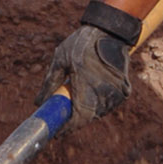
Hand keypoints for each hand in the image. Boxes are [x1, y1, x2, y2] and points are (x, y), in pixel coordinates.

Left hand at [38, 3, 140, 125]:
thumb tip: (38, 103)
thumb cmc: (82, 43)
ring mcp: (116, 92)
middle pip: (88, 117)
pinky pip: (109, 105)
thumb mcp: (60, 59)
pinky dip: (99, 106)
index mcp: (86, 85)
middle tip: (63, 120)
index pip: (79, 117)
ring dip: (87, 114)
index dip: (68, 128)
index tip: (57, 133)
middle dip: (75, 121)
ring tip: (75, 108)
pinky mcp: (124, 91)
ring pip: (99, 113)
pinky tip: (90, 100)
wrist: (110, 31)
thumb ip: (50, 82)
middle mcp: (104, 91)